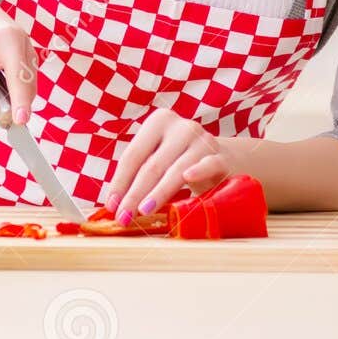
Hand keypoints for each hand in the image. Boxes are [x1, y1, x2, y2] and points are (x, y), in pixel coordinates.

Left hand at [102, 109, 233, 222]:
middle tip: (123, 216)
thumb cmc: (182, 161)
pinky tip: (188, 179)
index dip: (120, 182)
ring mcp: (202, 140)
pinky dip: (198, 171)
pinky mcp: (222, 156)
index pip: (133, 155)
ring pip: (176, 170)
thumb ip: (139, 175)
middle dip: (134, 194)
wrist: (226, 159)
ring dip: (158, 193)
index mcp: (159, 122)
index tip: (110, 205)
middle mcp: (180, 127)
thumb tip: (113, 205)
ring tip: (143, 211)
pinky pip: (208, 164)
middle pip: (152, 165)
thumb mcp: (160, 160)